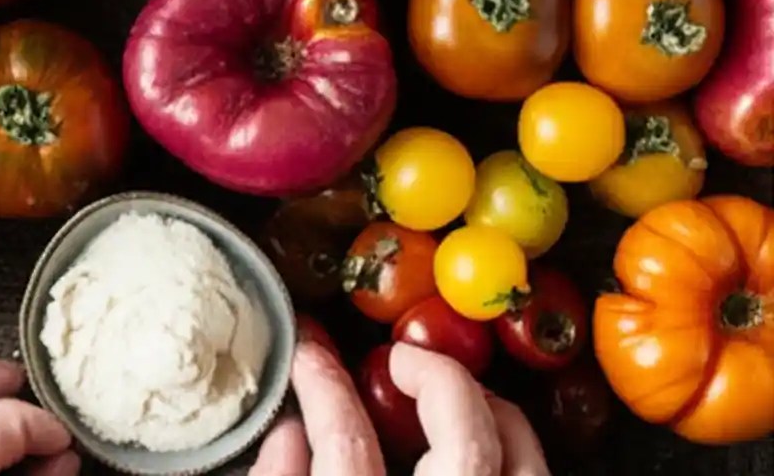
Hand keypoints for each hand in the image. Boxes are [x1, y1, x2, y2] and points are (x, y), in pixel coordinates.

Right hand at [250, 341, 548, 475]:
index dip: (325, 385)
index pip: (348, 444)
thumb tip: (290, 435)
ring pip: (525, 463)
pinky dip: (520, 456)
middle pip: (465, 441)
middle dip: (436, 379)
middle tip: (399, 360)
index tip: (309, 352)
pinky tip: (492, 450)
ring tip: (458, 393)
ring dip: (494, 412)